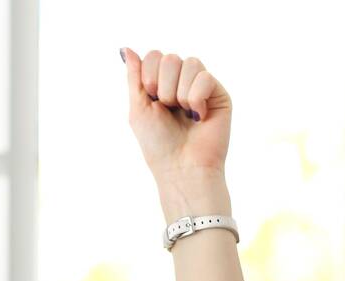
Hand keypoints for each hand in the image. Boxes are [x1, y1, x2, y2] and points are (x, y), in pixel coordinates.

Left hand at [121, 48, 230, 183]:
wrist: (181, 167)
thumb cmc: (158, 144)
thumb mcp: (138, 108)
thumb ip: (134, 77)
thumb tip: (126, 49)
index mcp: (161, 84)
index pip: (154, 56)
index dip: (149, 75)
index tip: (151, 98)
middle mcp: (181, 83)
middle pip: (170, 58)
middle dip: (164, 86)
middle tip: (168, 108)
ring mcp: (201, 87)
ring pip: (190, 63)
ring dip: (180, 93)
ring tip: (184, 114)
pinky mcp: (218, 94)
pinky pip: (205, 77)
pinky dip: (197, 98)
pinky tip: (199, 116)